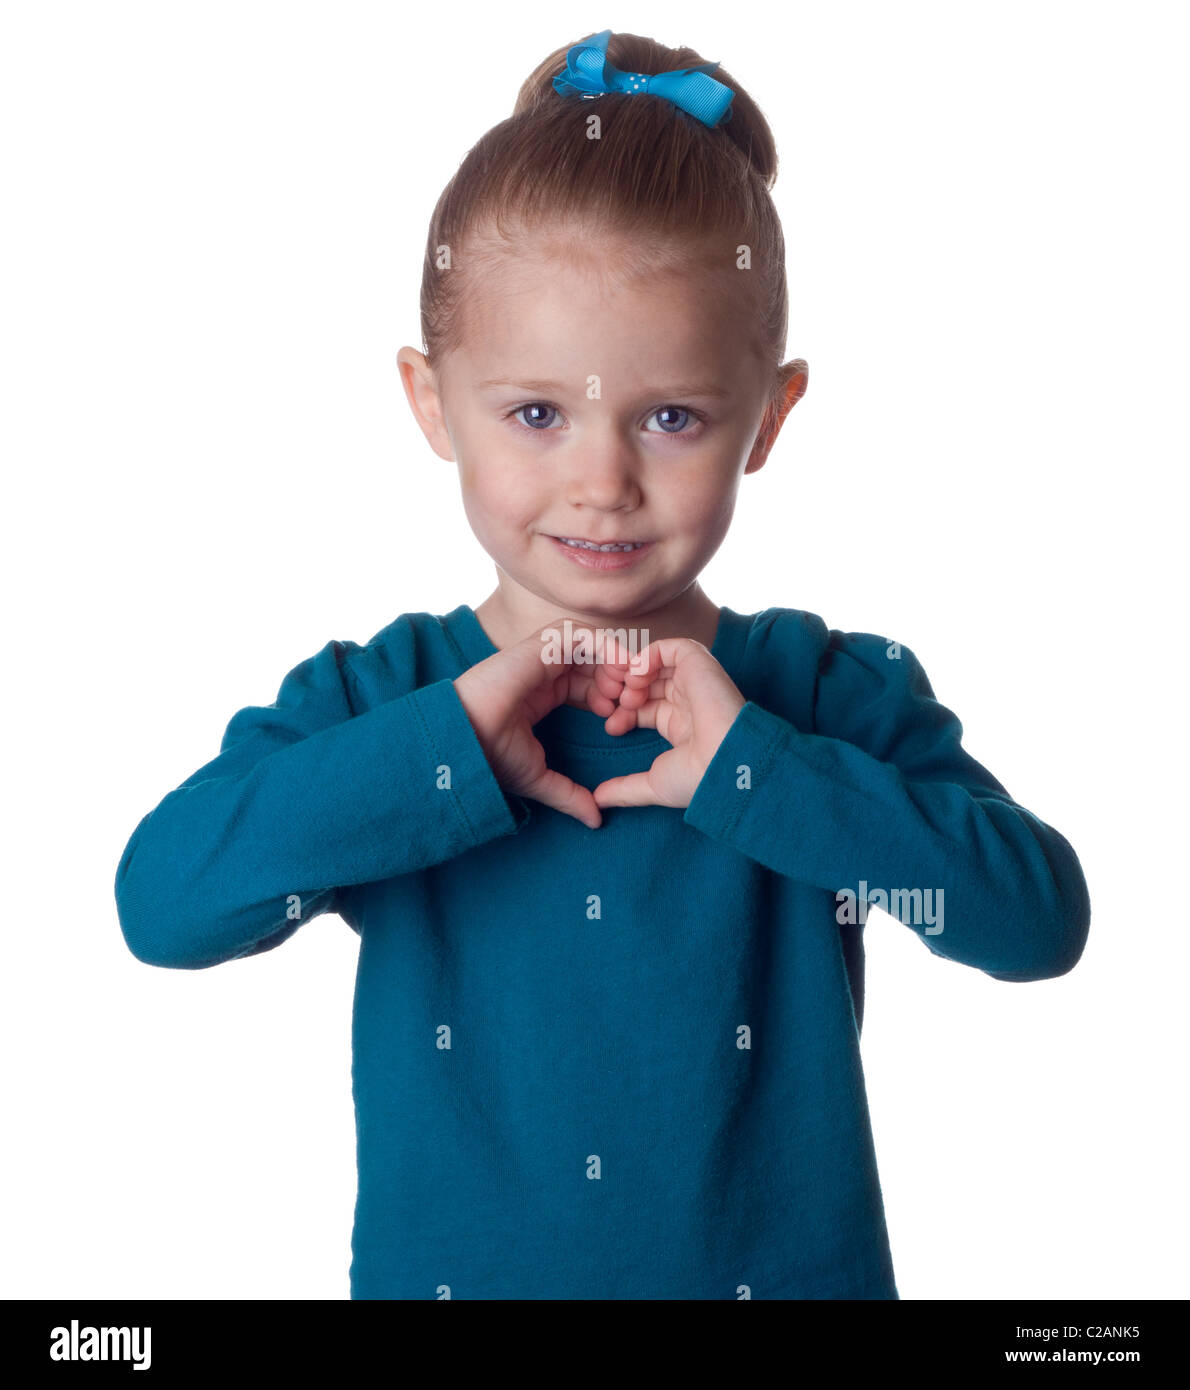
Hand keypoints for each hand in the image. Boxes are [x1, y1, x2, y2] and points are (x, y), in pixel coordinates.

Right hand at [453, 618, 626, 828]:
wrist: (468, 738)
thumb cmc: (493, 755)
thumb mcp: (540, 778)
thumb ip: (570, 795)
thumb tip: (595, 821)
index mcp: (543, 694)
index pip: (587, 685)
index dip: (609, 699)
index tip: (617, 723)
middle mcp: (544, 672)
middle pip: (594, 663)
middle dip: (617, 681)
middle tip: (628, 704)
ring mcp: (542, 656)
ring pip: (592, 646)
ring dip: (613, 664)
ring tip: (622, 691)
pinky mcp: (541, 645)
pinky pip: (582, 634)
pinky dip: (606, 646)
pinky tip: (617, 670)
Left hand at [589, 637, 746, 809]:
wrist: (726, 763)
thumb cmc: (697, 778)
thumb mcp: (653, 784)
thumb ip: (624, 789)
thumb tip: (599, 801)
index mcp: (682, 725)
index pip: (645, 709)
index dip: (624, 715)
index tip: (611, 728)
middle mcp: (689, 700)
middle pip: (647, 686)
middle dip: (624, 694)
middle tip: (611, 707)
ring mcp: (694, 681)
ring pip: (656, 664)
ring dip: (634, 676)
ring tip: (625, 695)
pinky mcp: (699, 664)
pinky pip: (669, 648)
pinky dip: (647, 657)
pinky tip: (636, 678)